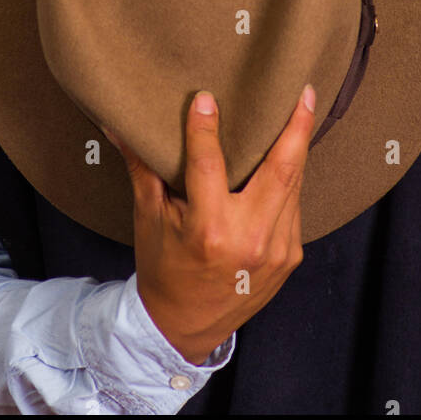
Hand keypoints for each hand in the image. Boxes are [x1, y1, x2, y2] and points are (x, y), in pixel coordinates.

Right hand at [102, 84, 315, 365]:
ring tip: (300, 111)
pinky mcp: (290, 256)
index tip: (205, 98)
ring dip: (297, 148)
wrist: (185, 328)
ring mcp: (277, 250)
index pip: (210, 165)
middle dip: (296, 127)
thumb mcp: (149, 219)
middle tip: (303, 91)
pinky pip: (293, 206)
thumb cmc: (163, 269)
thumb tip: (118, 125)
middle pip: (282, 169)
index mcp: (210, 230)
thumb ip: (142, 168)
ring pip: (294, 185)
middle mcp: (250, 239)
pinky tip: (289, 156)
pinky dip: (290, 179)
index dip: (205, 128)